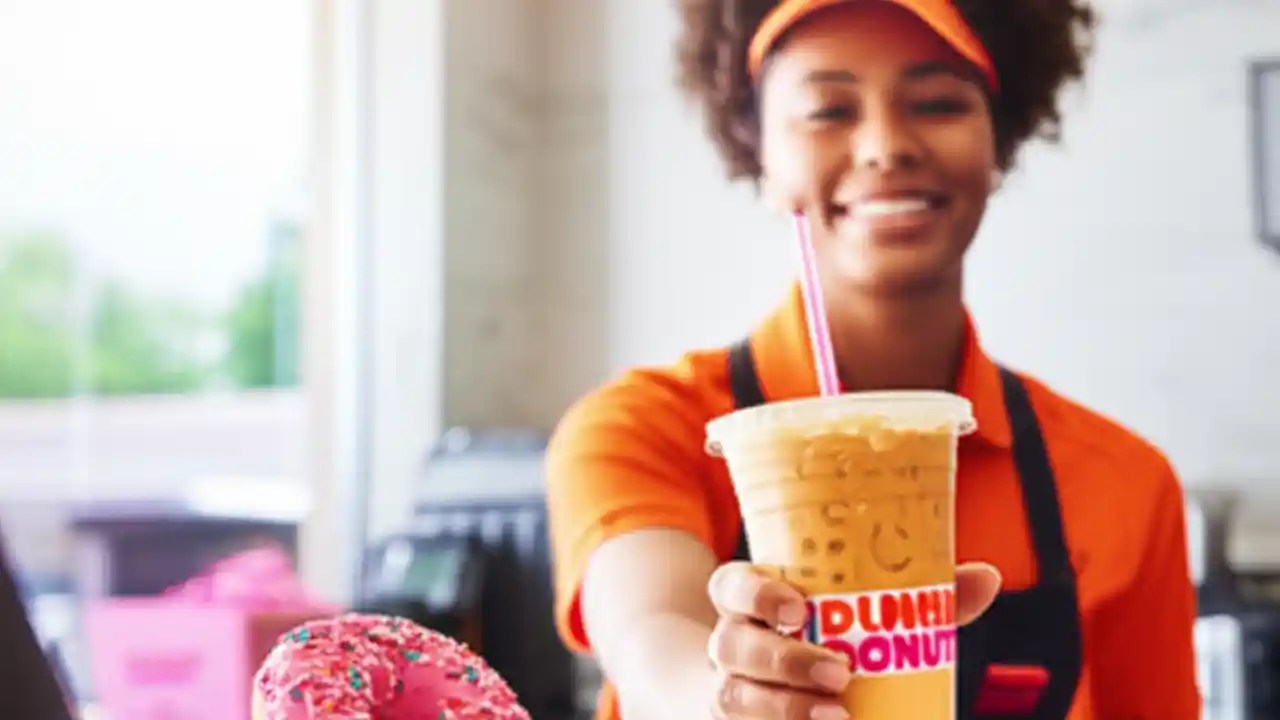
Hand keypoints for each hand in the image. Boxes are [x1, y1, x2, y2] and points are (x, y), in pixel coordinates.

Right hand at [705, 561, 1001, 718]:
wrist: (760, 687)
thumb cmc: (821, 637)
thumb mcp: (858, 611)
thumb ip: (915, 595)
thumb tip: (985, 577)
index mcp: (749, 600)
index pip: (731, 584)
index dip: (755, 594)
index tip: (799, 606)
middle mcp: (729, 642)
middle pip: (730, 644)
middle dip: (782, 660)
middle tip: (840, 672)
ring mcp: (727, 690)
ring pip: (731, 697)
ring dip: (782, 709)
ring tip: (838, 715)